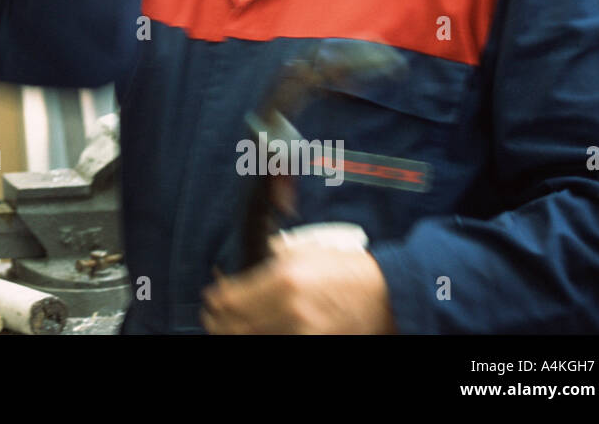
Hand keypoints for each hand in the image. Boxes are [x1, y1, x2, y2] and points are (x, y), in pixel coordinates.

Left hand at [200, 243, 396, 333]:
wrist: (386, 294)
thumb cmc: (345, 270)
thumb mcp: (302, 253)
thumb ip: (269, 263)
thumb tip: (238, 276)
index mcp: (284, 278)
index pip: (230, 298)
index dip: (215, 300)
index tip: (212, 298)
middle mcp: (290, 307)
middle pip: (234, 324)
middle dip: (218, 321)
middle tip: (214, 317)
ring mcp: (302, 331)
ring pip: (251, 339)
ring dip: (234, 333)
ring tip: (230, 327)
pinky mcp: (314, 344)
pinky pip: (276, 345)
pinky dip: (260, 338)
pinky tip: (255, 333)